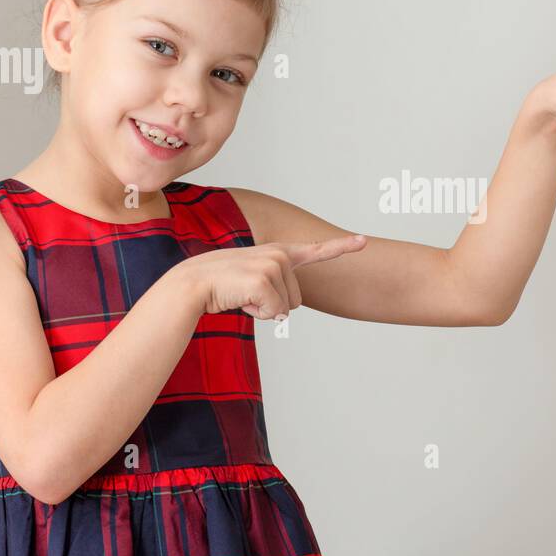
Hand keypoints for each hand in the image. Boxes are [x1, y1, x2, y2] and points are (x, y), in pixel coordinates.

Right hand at [175, 236, 368, 319]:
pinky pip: (274, 313)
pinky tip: (240, 299)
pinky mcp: (264, 280)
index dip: (342, 247)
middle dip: (274, 304)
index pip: (317, 250)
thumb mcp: (252, 282)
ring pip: (287, 308)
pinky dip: (257, 314)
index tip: (363, 241)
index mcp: (279, 252)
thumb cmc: (222, 286)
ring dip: (264, 309)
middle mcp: (279, 254)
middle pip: (297, 300)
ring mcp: (272, 265)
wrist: (192, 285)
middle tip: (247, 293)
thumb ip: (275, 290)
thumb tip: (285, 315)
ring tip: (241, 293)